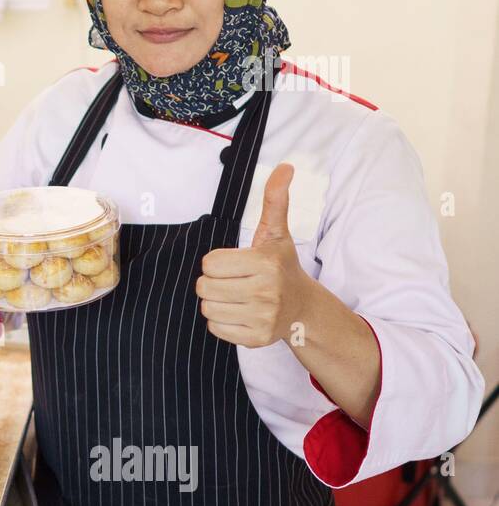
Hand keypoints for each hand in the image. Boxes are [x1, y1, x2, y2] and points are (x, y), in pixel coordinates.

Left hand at [195, 163, 313, 347]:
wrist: (302, 308)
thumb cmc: (281, 266)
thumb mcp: (277, 234)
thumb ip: (275, 201)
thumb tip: (285, 166)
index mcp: (265, 263)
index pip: (209, 264)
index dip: (216, 262)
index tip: (235, 263)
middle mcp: (265, 292)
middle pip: (204, 287)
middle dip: (212, 282)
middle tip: (233, 281)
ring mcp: (262, 317)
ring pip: (207, 308)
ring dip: (216, 301)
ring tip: (236, 296)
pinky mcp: (255, 339)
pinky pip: (214, 328)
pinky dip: (221, 321)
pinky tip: (239, 313)